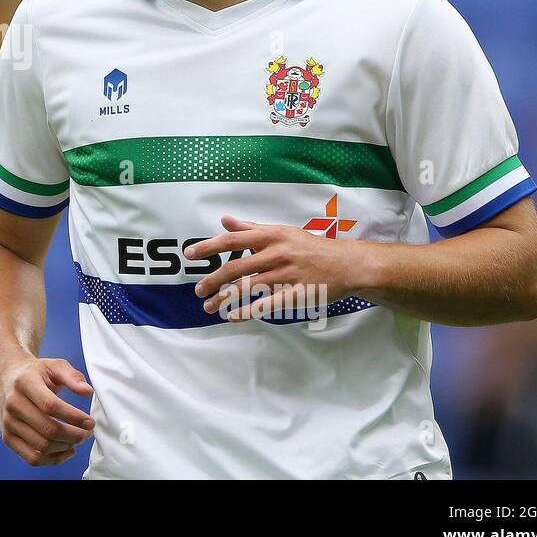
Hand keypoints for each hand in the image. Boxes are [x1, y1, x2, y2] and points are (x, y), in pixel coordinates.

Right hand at [0, 357, 94, 465]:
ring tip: (78, 439)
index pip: (50, 405)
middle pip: (48, 429)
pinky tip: (66, 450)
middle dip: (74, 435)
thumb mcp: (54, 365)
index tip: (90, 422)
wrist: (6, 378)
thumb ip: (72, 376)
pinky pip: (32, 458)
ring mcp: (8, 423)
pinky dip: (53, 459)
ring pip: (42, 446)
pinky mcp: (7, 437)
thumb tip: (87, 391)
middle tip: (87, 433)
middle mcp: (13, 404)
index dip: (73, 417)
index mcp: (24, 383)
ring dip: (66, 447)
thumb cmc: (34, 373)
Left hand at [186, 215, 364, 321]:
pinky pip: (268, 304)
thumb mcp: (281, 232)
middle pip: (236, 266)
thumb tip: (224, 220)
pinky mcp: (298, 293)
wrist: (347, 264)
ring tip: (209, 306)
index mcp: (271, 235)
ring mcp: (288, 274)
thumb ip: (251, 228)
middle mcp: (277, 252)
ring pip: (249, 287)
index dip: (209, 246)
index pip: (233, 239)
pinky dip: (248, 310)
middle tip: (198, 290)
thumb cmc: (309, 247)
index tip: (190, 253)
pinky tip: (233, 315)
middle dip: (213, 279)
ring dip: (225, 298)